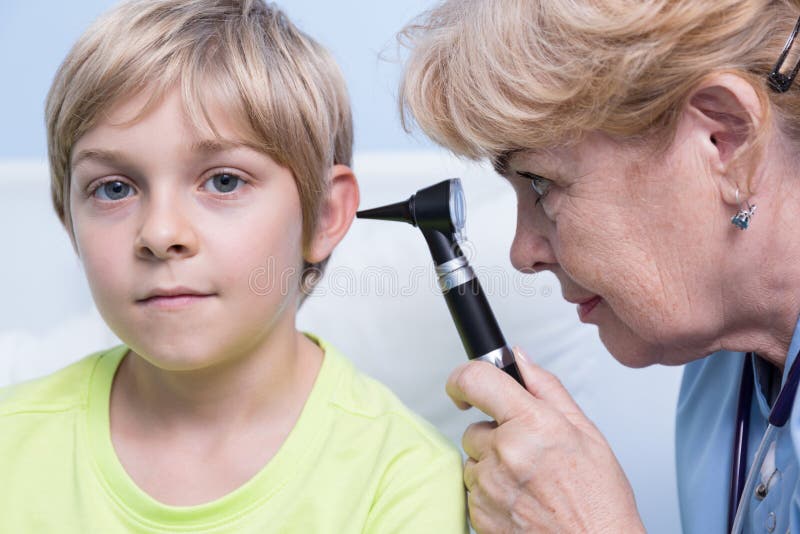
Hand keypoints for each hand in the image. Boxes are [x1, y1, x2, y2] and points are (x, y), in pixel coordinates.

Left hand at [448, 348, 644, 532]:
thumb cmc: (599, 500)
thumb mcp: (586, 433)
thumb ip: (546, 389)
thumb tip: (519, 359)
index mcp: (532, 424)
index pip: (475, 380)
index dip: (463, 378)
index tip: (463, 387)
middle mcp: (505, 453)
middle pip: (474, 429)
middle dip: (496, 436)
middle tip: (530, 454)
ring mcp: (489, 486)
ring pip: (473, 461)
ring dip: (492, 466)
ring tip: (530, 482)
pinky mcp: (478, 515)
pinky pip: (472, 491)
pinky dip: (491, 494)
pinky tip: (522, 501)